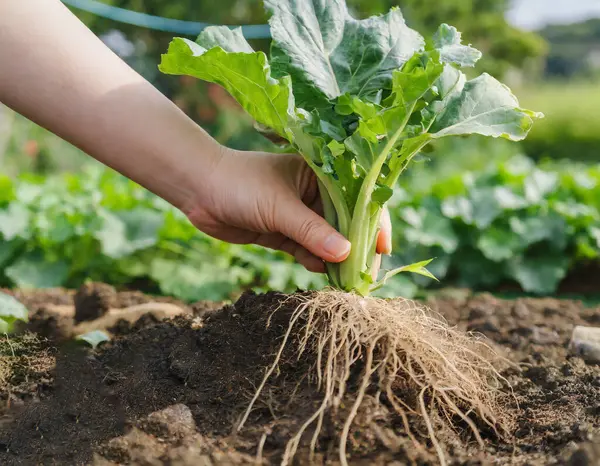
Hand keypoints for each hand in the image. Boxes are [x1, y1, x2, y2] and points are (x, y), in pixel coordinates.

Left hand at [183, 148, 391, 272]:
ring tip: (350, 282)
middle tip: (368, 275)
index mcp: (322, 174)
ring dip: (337, 259)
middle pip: (347, 223)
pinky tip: (324, 274)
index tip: (383, 249)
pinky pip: (308, 250)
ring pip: (328, 240)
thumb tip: (346, 255)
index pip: (359, 198)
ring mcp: (300, 214)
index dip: (375, 222)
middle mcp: (315, 193)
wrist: (198, 189)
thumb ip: (312, 232)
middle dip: (358, 247)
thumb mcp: (280, 207)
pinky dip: (316, 262)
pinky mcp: (284, 232)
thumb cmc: (241, 184)